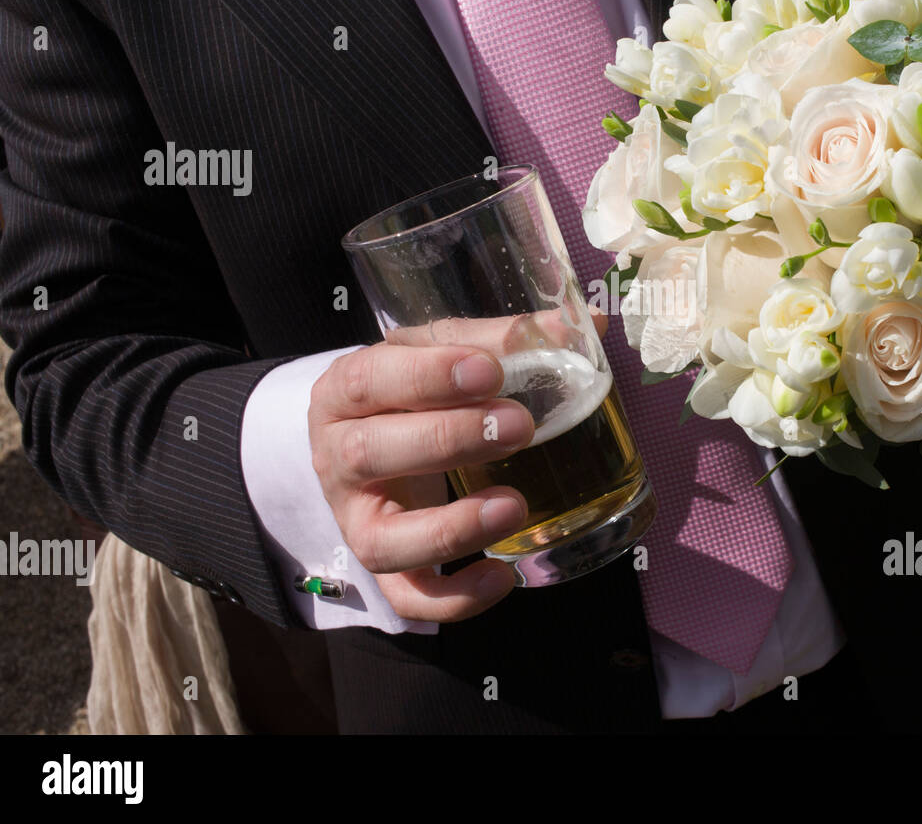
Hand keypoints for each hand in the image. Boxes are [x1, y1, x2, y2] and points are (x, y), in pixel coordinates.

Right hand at [308, 341, 535, 622]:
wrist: (368, 444)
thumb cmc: (413, 392)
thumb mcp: (441, 354)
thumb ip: (501, 339)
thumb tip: (582, 324)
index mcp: (346, 391)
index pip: (371, 380)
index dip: (427, 375)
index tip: (488, 369)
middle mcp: (338, 457)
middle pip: (371, 453)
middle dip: (447, 439)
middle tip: (519, 425)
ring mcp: (358, 519)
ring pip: (383, 539)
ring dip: (449, 528)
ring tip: (513, 506)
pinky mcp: (386, 567)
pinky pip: (409, 598)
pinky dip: (453, 598)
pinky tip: (502, 576)